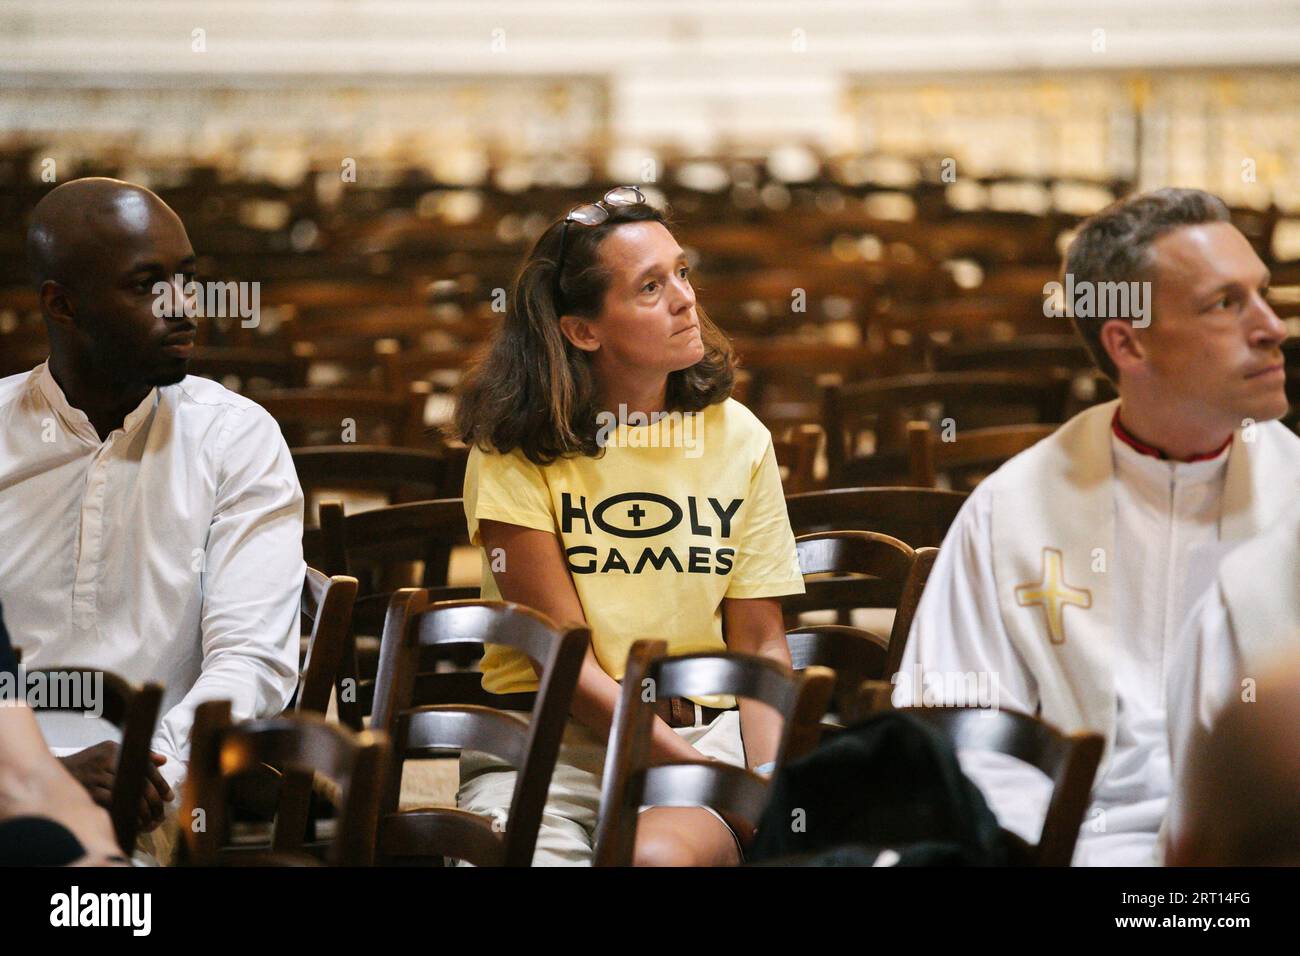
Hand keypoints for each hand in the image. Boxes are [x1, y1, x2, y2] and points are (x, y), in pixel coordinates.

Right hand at [58, 743, 173, 829]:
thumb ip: (137, 755)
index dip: (160, 783)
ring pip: (129, 795)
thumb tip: (162, 761)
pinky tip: (133, 822)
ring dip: (142, 811)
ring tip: (150, 820)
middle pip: (140, 783)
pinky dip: (126, 814)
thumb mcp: (110, 751)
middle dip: (154, 801)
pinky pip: (114, 804)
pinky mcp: (89, 792)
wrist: (57, 772)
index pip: (145, 767)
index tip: (168, 796)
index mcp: (115, 750)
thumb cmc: (89, 762)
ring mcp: (98, 777)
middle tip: (161, 812)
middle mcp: (108, 761)